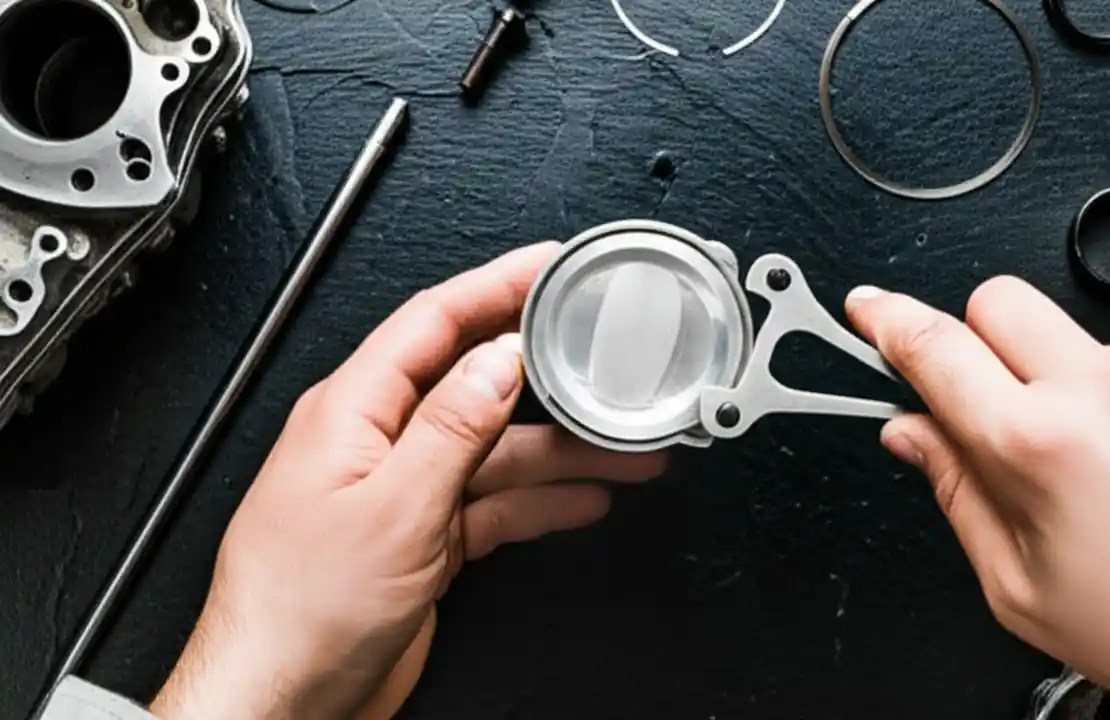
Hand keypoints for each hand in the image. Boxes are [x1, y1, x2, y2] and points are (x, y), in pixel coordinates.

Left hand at [150, 243, 665, 719]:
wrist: (281, 699)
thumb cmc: (299, 610)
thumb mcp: (392, 507)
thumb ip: (452, 429)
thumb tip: (498, 361)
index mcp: (354, 411)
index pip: (434, 323)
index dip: (496, 286)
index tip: (548, 265)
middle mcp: (378, 441)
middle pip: (478, 387)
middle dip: (549, 378)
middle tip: (608, 362)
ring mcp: (403, 491)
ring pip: (497, 452)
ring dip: (563, 452)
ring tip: (627, 450)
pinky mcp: (423, 538)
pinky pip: (493, 504)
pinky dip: (540, 502)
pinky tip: (583, 499)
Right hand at [845, 277, 1109, 718]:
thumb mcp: (1020, 585)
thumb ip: (954, 491)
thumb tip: (913, 434)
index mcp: (1041, 444)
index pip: (936, 348)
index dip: (887, 321)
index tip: (870, 311)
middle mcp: (1105, 389)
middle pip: (998, 301)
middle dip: (971, 338)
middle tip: (983, 403)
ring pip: (1068, 337)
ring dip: (1054, 380)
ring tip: (1090, 466)